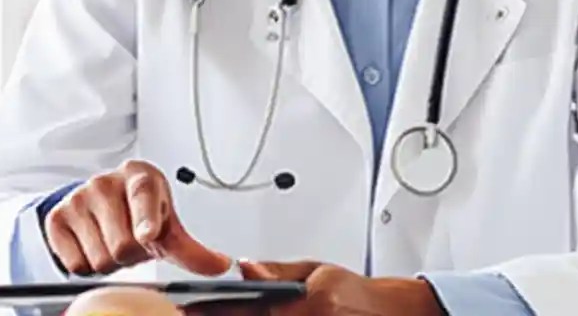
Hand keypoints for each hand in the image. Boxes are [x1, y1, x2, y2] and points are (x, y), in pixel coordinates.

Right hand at [43, 159, 231, 276]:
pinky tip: (93, 245)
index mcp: (139, 177)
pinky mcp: (56, 218)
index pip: (143, 196)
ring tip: (112, 242)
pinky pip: (75, 264)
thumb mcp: (168, 225)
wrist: (101, 201)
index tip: (148, 234)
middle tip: (132, 242)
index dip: (146, 218)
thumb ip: (192, 251)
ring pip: (99, 258)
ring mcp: (77, 198)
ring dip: (110, 262)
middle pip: (122, 245)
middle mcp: (105, 183)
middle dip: (131, 255)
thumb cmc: (139, 211)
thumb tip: (224, 269)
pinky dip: (86, 264)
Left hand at [190, 261, 441, 315]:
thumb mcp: (319, 271)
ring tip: (203, 315)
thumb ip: (279, 272)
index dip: (213, 309)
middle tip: (187, 312)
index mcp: (303, 304)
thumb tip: (245, 267)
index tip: (187, 306)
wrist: (391, 315)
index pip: (247, 307)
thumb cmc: (356, 295)